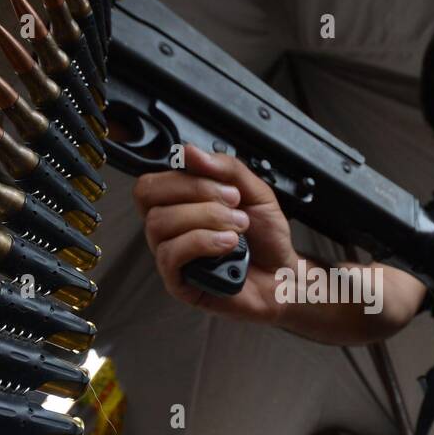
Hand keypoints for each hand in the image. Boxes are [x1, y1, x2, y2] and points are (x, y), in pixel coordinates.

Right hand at [133, 144, 297, 322]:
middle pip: (149, 197)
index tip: (224, 185)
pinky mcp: (178, 282)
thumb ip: (225, 168)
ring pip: (158, 224)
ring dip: (206, 218)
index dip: (184, 176)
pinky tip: (228, 244)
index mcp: (181, 204)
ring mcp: (171, 255)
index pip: (153, 181)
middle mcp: (170, 229)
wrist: (284, 275)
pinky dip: (202, 242)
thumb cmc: (266, 238)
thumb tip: (189, 152)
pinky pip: (170, 255)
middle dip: (197, 193)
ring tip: (237, 228)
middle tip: (234, 204)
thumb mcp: (255, 191)